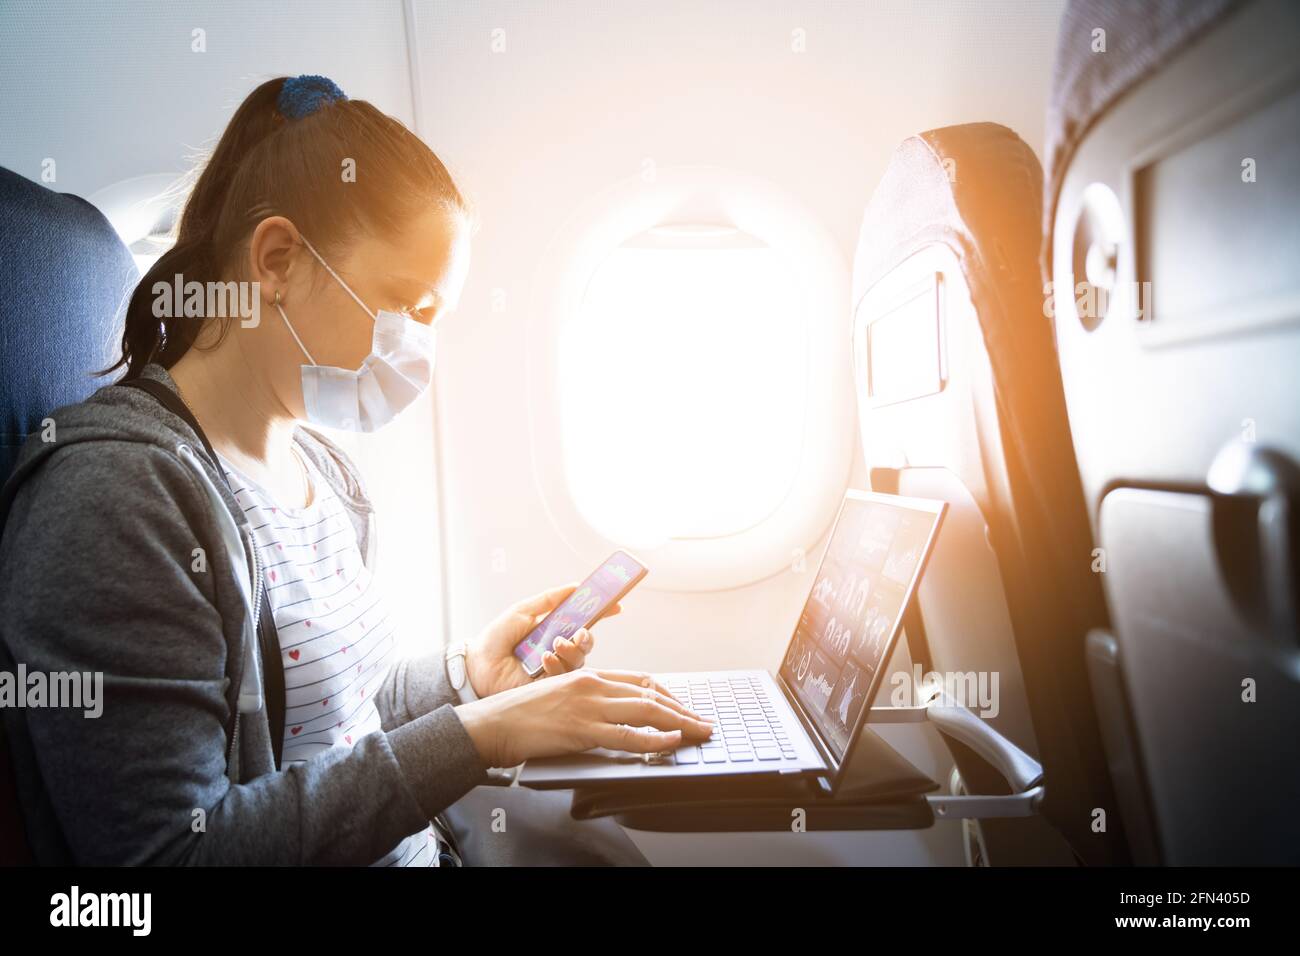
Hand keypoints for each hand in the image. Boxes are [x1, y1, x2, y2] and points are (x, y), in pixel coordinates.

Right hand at [455, 668, 713, 767]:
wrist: (494, 723)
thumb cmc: (523, 714)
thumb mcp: (560, 695)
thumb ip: (587, 700)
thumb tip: (612, 714)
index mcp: (589, 675)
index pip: (641, 681)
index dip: (668, 695)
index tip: (684, 708)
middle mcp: (593, 685)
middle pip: (650, 694)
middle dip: (682, 710)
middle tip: (703, 723)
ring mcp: (588, 706)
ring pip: (645, 711)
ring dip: (679, 723)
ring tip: (698, 733)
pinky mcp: (582, 729)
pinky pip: (626, 735)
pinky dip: (653, 739)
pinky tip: (670, 741)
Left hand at [464, 583, 621, 697]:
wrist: (476, 666)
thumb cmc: (496, 639)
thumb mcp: (522, 611)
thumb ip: (549, 599)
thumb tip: (576, 585)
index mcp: (554, 631)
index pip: (584, 621)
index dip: (602, 613)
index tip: (616, 606)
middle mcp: (557, 650)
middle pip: (587, 643)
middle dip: (588, 637)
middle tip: (580, 632)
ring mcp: (554, 669)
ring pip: (579, 660)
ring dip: (571, 650)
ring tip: (556, 644)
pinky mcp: (549, 687)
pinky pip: (564, 677)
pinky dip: (558, 665)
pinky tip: (544, 659)